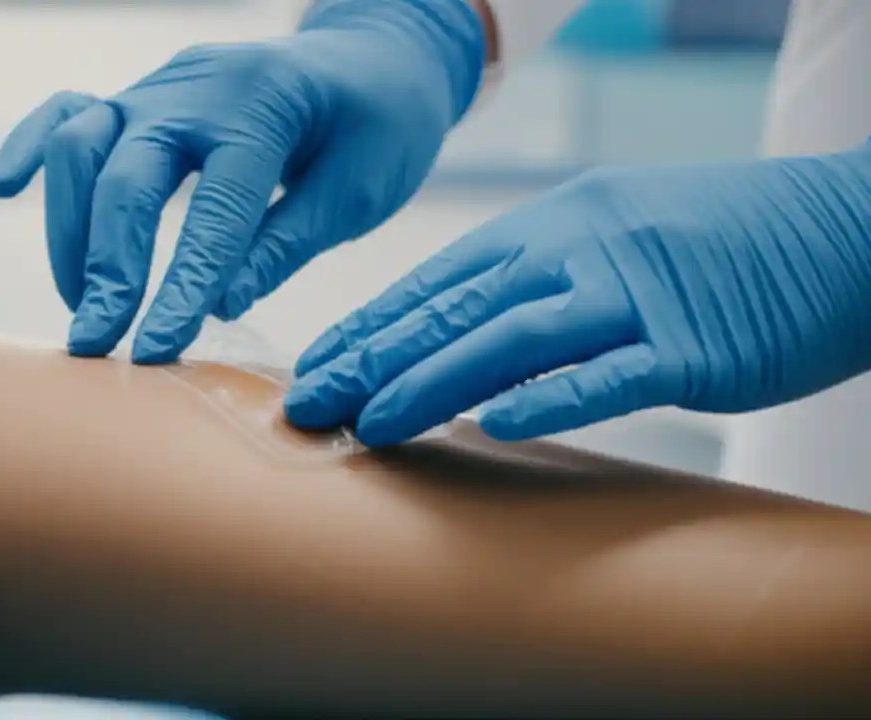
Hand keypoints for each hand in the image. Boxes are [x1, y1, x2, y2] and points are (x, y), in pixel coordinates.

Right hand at [0, 0, 484, 362]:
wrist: (372, 57)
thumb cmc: (379, 126)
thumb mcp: (357, 190)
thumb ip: (283, 243)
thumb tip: (216, 304)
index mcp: (265, 104)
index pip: (214, 208)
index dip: (182, 285)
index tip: (157, 351)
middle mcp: (197, 86)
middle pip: (125, 175)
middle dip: (106, 267)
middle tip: (97, 345)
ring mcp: (159, 86)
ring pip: (81, 145)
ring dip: (70, 233)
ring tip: (84, 305)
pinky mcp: (140, 98)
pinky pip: (70, 111)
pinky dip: (32, 147)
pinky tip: (4, 189)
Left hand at [286, 147, 870, 445]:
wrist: (846, 226)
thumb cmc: (722, 241)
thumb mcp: (615, 235)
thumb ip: (543, 279)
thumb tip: (468, 336)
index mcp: (557, 224)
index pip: (440, 280)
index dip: (371, 326)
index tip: (315, 366)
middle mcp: (582, 249)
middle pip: (456, 308)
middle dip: (373, 358)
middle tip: (309, 403)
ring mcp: (636, 294)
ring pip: (513, 337)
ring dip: (433, 380)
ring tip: (372, 422)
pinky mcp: (694, 345)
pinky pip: (612, 373)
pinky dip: (552, 397)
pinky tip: (497, 424)